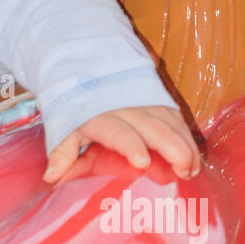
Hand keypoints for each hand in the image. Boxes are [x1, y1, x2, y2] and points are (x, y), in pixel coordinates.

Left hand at [42, 105, 199, 184]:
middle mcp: (128, 109)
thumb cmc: (78, 106)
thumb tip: (50, 177)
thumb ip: (63, 153)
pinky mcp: (161, 102)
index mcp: (102, 117)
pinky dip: (188, 138)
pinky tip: (194, 158)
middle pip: (154, 128)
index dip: (130, 145)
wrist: (89, 66)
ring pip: (172, 124)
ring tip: (192, 170)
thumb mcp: (65, 127)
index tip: (141, 162)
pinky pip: (178, 120)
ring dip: (185, 146)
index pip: (118, 133)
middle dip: (172, 149)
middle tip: (183, 171)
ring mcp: (147, 104)